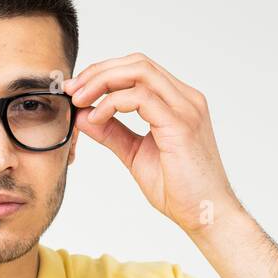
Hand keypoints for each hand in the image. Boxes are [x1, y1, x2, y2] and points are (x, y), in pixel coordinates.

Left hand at [63, 53, 243, 234]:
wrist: (205, 215)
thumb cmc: (179, 189)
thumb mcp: (135, 154)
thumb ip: (112, 133)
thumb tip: (83, 115)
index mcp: (178, 102)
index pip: (139, 69)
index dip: (104, 73)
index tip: (76, 89)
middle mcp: (186, 99)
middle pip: (137, 63)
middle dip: (99, 71)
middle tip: (72, 89)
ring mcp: (186, 108)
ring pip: (139, 71)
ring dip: (102, 81)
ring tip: (80, 100)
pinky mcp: (181, 124)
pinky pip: (141, 98)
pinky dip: (112, 103)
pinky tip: (97, 118)